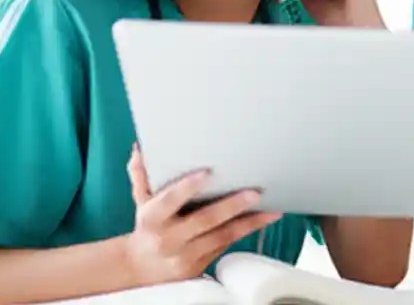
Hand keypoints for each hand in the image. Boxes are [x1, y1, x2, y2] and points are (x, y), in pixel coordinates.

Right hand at [123, 145, 281, 285]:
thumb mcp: (142, 200)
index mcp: (152, 218)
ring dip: (250, 222)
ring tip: (272, 209)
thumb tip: (142, 146)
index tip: (208, 172)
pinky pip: (227, 245)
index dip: (187, 187)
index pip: (169, 200)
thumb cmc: (149, 224)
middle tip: (255, 192)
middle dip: (231, 206)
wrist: (142, 266)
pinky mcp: (199, 266)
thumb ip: (142, 173)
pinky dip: (247, 230)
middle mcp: (168, 238)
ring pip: (222, 236)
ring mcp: (185, 254)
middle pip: (204, 220)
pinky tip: (265, 218)